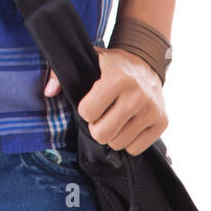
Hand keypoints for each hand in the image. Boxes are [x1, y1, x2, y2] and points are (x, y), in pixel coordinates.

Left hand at [43, 47, 167, 155]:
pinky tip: (129, 124)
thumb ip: (60, 74)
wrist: (147, 63)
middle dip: (97, 128)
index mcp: (117, 79)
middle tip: (102, 115)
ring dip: (113, 135)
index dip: (86, 110)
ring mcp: (151, 110)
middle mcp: (137, 95)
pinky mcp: (162, 122)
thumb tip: (49, 92)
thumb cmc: (112, 66)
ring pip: (118, 144)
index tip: (92, 102)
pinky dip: (129, 141)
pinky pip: (135, 149)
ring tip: (116, 118)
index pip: (87, 113)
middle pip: (102, 134)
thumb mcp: (88, 61)